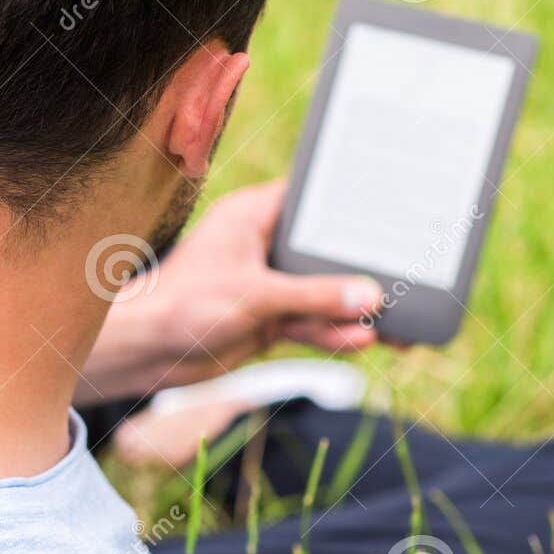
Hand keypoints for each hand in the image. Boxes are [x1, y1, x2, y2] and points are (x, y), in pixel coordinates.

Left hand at [75, 180, 381, 401]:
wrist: (146, 354)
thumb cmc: (185, 305)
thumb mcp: (257, 296)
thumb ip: (315, 297)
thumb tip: (371, 297)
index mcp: (253, 215)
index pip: (311, 199)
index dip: (349, 201)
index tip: (392, 203)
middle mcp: (262, 245)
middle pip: (323, 251)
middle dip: (362, 267)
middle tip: (408, 271)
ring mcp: (266, 285)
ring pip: (321, 293)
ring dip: (353, 309)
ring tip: (397, 321)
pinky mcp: (266, 320)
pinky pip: (308, 323)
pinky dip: (332, 333)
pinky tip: (363, 341)